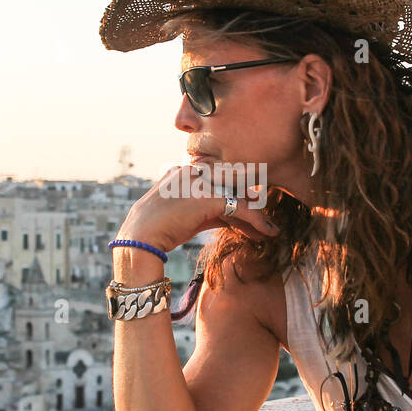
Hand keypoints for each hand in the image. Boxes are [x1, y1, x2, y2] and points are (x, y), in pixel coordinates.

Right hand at [116, 164, 279, 253]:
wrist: (141, 239)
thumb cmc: (159, 231)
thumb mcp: (186, 215)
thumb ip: (208, 211)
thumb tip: (232, 218)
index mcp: (184, 172)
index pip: (219, 180)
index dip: (237, 196)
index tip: (251, 211)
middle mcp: (194, 171)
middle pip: (233, 184)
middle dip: (250, 202)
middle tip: (265, 220)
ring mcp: (201, 182)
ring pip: (240, 194)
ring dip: (257, 213)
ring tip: (270, 229)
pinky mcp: (210, 197)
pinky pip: (242, 208)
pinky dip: (258, 221)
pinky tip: (269, 232)